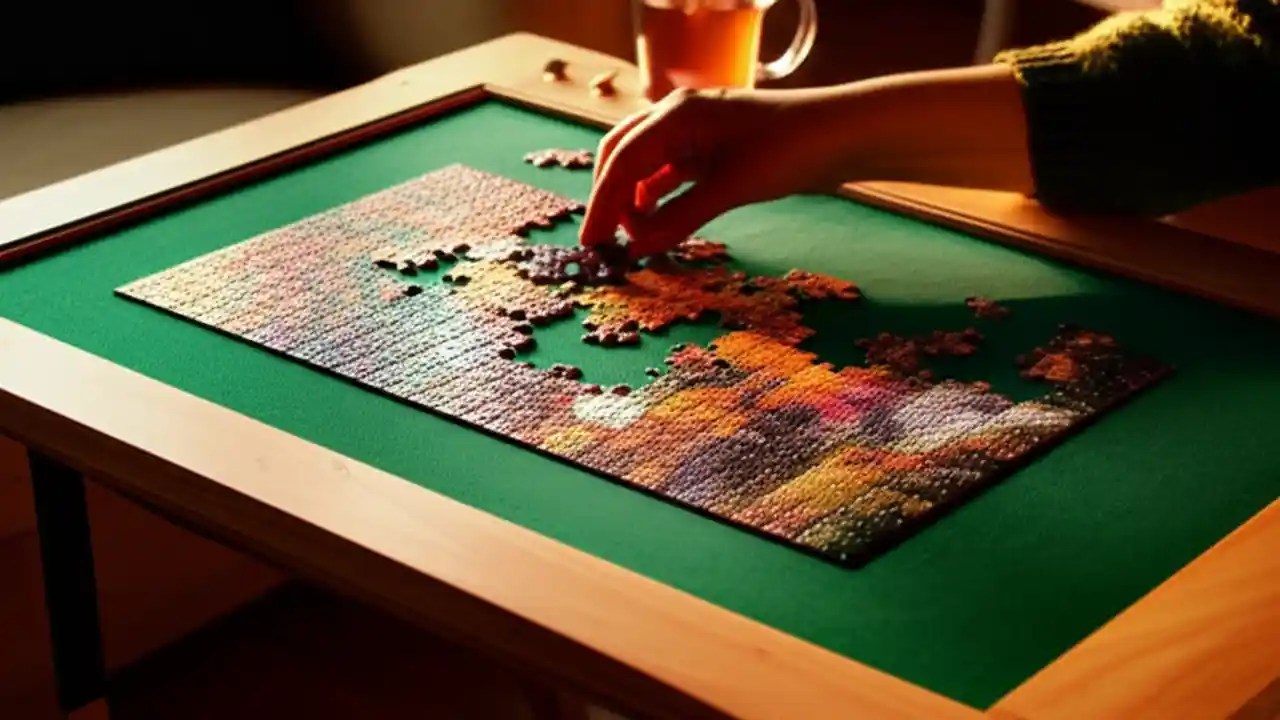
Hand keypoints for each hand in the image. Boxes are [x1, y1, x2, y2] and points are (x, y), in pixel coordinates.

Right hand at [579, 87, 851, 257]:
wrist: (844, 133)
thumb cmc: (790, 151)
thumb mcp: (730, 187)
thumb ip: (680, 218)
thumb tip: (637, 248)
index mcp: (676, 116)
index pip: (622, 162)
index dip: (601, 205)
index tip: (590, 244)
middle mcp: (678, 116)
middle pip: (622, 156)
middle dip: (608, 198)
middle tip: (602, 242)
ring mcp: (695, 130)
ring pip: (645, 164)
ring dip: (633, 198)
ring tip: (631, 237)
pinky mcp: (713, 146)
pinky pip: (670, 171)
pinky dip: (658, 196)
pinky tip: (655, 221)